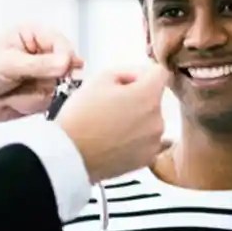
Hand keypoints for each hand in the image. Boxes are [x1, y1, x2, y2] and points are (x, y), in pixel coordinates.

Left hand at [0, 25, 83, 125]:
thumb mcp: (7, 64)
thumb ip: (38, 65)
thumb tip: (66, 63)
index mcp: (32, 35)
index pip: (61, 43)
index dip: (66, 57)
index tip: (65, 69)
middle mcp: (41, 54)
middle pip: (68, 67)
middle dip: (53, 79)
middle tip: (41, 84)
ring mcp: (43, 76)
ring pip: (60, 88)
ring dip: (38, 94)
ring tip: (15, 92)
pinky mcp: (42, 95)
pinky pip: (51, 102)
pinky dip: (34, 104)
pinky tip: (15, 100)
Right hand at [55, 64, 167, 183]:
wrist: (70, 155)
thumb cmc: (80, 118)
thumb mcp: (99, 79)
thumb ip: (126, 72)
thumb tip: (138, 77)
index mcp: (148, 96)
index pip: (161, 73)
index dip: (143, 73)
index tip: (131, 81)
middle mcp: (157, 119)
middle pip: (153, 100)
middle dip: (137, 98)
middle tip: (110, 106)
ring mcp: (154, 141)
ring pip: (150, 121)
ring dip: (136, 120)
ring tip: (110, 126)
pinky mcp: (147, 158)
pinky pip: (146, 141)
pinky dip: (135, 139)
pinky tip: (116, 140)